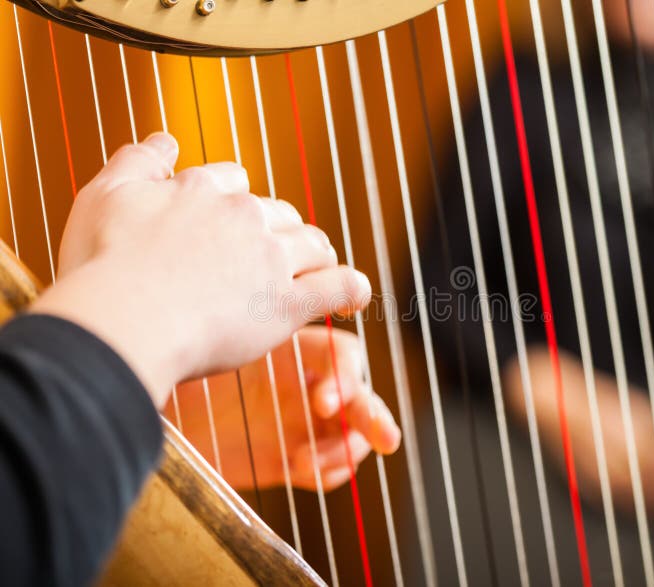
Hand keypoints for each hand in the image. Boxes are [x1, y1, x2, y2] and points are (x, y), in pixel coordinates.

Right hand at [32, 134, 371, 406]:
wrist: (123, 319)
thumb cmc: (103, 265)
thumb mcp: (103, 196)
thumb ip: (136, 163)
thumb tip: (164, 138)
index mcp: (202, 190)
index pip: (233, 181)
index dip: (233, 200)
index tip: (230, 220)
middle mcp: (243, 217)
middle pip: (279, 213)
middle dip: (278, 229)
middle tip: (271, 255)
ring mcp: (270, 259)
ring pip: (312, 244)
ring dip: (314, 254)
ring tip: (313, 270)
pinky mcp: (287, 302)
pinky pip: (335, 287)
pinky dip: (351, 288)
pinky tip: (355, 296)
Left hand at [178, 325, 401, 490]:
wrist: (147, 422)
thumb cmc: (174, 376)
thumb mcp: (211, 353)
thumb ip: (245, 339)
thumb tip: (273, 327)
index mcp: (289, 349)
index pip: (340, 354)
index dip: (345, 377)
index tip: (321, 405)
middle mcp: (301, 384)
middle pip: (357, 392)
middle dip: (373, 413)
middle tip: (385, 438)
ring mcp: (296, 422)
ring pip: (349, 431)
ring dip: (350, 447)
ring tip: (316, 464)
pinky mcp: (287, 458)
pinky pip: (329, 466)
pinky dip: (329, 470)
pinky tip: (303, 471)